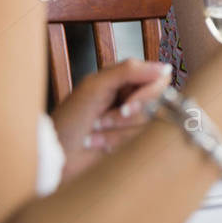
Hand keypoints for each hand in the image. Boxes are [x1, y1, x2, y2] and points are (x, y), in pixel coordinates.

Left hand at [51, 58, 172, 178]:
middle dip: (129, 116)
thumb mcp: (96, 87)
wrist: (56, 155)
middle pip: (159, 102)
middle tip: (104, 120)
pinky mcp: (134, 140)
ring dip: (120, 131)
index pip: (159, 78)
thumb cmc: (69, 120)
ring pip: (152, 123)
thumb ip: (129, 71)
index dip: (148, 94)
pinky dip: (119, 142)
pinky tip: (101, 143)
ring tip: (97, 131)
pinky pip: (143, 140)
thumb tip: (165, 67)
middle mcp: (133, 97)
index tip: (128, 106)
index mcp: (125, 79)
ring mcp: (135, 120)